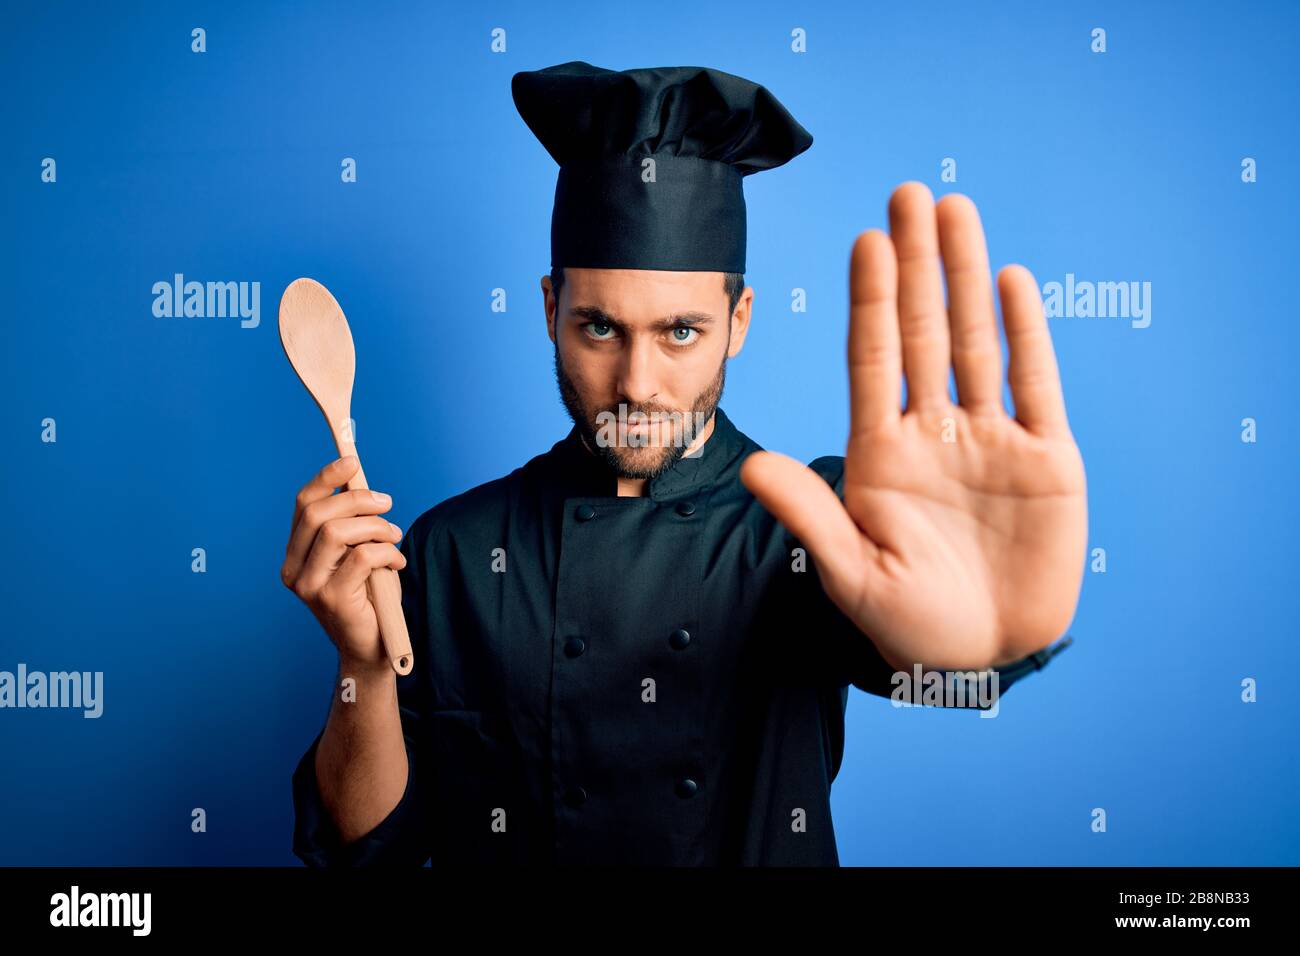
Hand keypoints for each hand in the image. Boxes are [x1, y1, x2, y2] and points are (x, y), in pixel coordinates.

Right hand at [280, 455, 407, 671]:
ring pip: (337, 532)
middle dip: (358, 500)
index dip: (326, 478)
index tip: (352, 462)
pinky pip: (361, 557)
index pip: (303, 505)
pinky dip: (386, 552)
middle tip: (388, 504)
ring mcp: (309, 585)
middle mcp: (293, 569)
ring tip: (394, 537)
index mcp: (295, 554)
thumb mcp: (357, 553)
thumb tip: (360, 483)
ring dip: (375, 527)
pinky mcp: (332, 598)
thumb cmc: (368, 597)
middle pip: (318, 514)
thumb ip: (352, 524)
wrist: (372, 648)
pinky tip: (396, 563)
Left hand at [740, 182, 1086, 670]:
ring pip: (975, 342)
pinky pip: (1035, 385)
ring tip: (954, 211)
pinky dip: (1025, 335)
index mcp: (881, 453)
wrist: (982, 658)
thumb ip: (811, 516)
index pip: (872, 360)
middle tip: (908, 193)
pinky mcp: (1047, 459)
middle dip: (915, 265)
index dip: (870, 302)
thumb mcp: (852, 575)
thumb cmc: (907, 624)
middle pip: (921, 332)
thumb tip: (753, 467)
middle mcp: (933, 432)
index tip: (865, 241)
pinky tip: (1010, 283)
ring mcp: (991, 440)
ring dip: (966, 278)